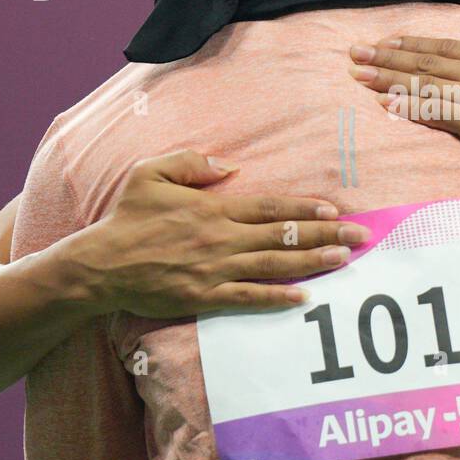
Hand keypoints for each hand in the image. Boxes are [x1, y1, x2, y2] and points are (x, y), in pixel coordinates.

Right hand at [61, 149, 367, 317]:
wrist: (99, 265)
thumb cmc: (126, 217)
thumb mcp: (151, 173)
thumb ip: (191, 161)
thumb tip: (229, 166)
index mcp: (212, 208)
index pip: (269, 206)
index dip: (304, 208)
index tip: (334, 209)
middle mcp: (220, 238)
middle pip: (283, 236)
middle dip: (325, 235)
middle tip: (360, 236)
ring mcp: (214, 270)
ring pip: (274, 266)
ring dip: (313, 262)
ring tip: (344, 260)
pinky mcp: (204, 297)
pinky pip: (248, 298)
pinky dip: (277, 298)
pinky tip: (304, 297)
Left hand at [348, 33, 459, 189]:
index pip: (446, 47)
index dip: (412, 44)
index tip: (385, 42)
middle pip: (427, 61)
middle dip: (388, 56)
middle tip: (355, 53)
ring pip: (425, 83)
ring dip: (388, 79)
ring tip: (359, 75)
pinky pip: (436, 111)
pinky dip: (409, 105)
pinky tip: (385, 103)